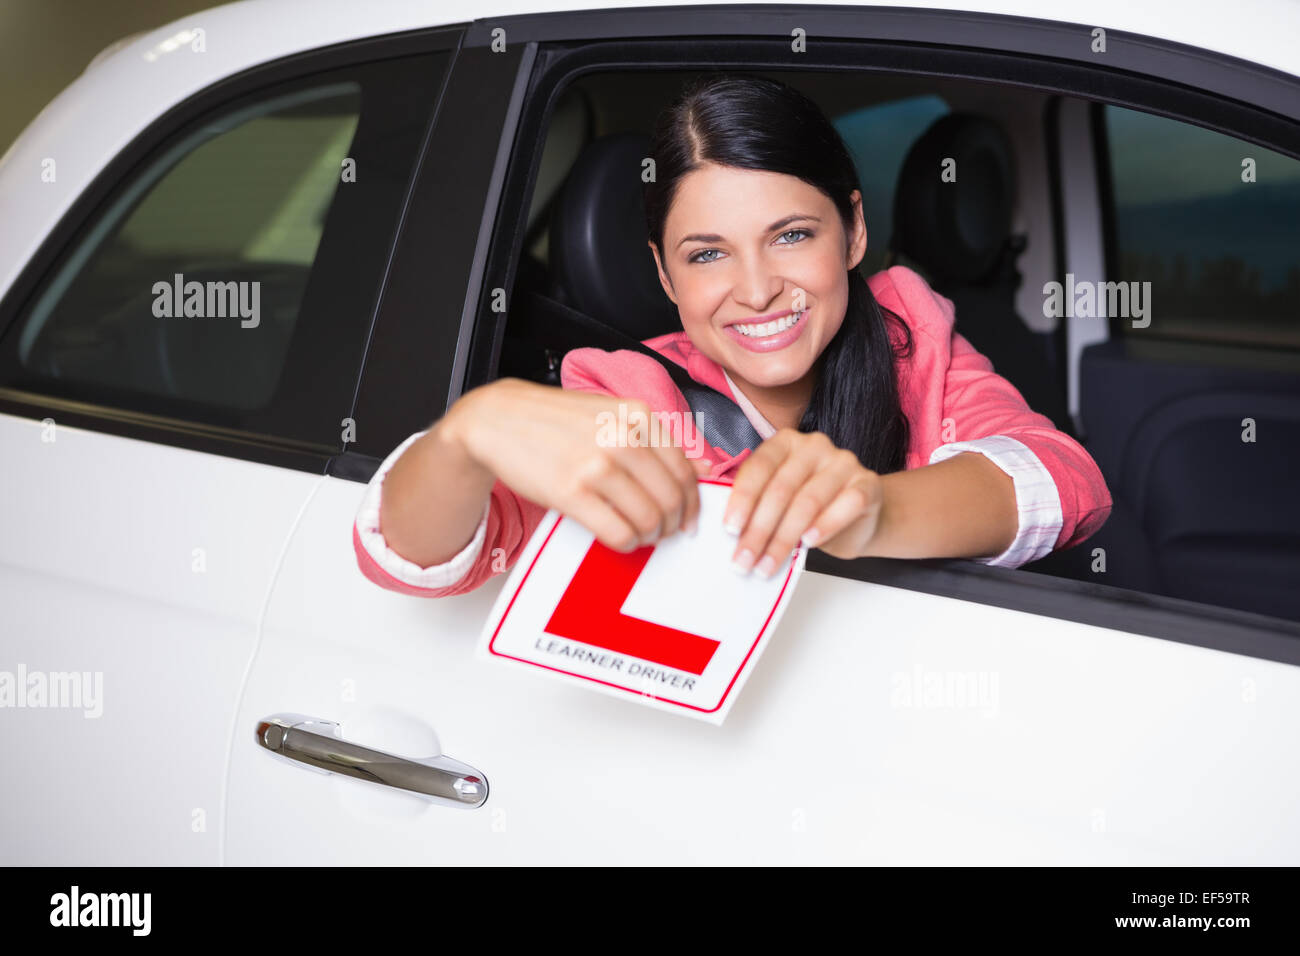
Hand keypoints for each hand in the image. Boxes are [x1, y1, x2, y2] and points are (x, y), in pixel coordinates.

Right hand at [450, 378, 711, 552]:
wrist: (498, 419)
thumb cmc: (557, 420)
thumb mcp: (613, 416)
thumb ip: (658, 442)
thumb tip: (707, 470)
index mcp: (638, 415)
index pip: (684, 470)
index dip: (692, 503)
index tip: (688, 519)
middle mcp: (622, 437)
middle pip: (671, 498)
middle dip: (673, 524)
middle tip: (665, 533)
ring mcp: (597, 464)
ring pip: (648, 518)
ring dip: (650, 536)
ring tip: (640, 535)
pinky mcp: (571, 491)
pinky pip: (617, 532)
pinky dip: (626, 543)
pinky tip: (620, 539)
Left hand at [721, 428, 883, 573]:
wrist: (856, 517)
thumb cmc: (809, 508)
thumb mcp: (778, 500)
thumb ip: (757, 504)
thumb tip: (730, 531)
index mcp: (786, 443)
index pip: (759, 467)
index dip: (742, 499)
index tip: (730, 529)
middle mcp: (814, 446)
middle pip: (781, 489)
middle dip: (759, 529)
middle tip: (744, 559)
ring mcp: (843, 462)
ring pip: (808, 501)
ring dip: (784, 538)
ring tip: (768, 564)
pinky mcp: (868, 483)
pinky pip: (846, 504)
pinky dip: (825, 525)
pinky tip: (809, 543)